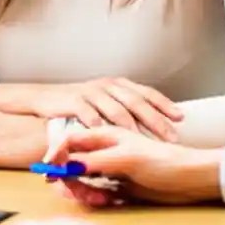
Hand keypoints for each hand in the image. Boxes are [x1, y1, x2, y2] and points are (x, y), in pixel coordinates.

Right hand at [0, 79, 183, 140]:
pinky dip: (97, 123)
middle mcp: (106, 85)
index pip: (146, 93)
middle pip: (135, 102)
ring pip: (115, 108)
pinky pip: (88, 112)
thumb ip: (124, 109)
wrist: (43, 99)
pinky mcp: (72, 101)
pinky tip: (106, 135)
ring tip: (142, 139)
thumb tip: (154, 125)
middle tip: (170, 135)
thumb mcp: (103, 103)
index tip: (181, 118)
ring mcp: (89, 92)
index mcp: (117, 85)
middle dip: (154, 120)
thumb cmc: (77, 105)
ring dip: (131, 125)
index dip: (164, 105)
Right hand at [46, 127, 222, 205]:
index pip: (69, 141)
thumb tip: (67, 166)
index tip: (50, 172)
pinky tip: (108, 201)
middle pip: (71, 163)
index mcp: (105, 135)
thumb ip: (95, 161)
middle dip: (71, 180)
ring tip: (102, 199)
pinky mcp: (117, 184)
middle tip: (79, 194)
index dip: (56, 154)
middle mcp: (104, 150)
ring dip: (85, 191)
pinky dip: (96, 198)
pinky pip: (95, 191)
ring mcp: (110, 167)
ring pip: (82, 180)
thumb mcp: (127, 160)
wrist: (192, 179)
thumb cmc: (165, 162)